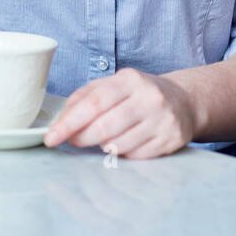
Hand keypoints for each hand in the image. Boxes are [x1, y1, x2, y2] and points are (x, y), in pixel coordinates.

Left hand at [42, 66, 197, 158]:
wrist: (184, 101)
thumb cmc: (140, 93)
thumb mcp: (114, 84)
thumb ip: (85, 96)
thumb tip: (62, 117)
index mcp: (129, 80)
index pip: (93, 103)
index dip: (69, 122)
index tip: (51, 137)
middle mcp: (149, 98)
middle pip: (105, 127)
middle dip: (82, 138)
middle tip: (72, 141)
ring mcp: (162, 121)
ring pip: (119, 144)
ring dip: (103, 146)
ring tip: (102, 138)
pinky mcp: (171, 141)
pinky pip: (136, 155)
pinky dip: (123, 153)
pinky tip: (124, 143)